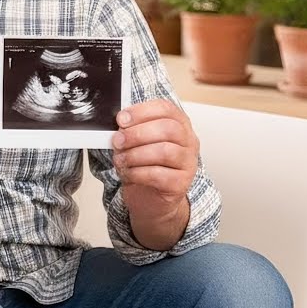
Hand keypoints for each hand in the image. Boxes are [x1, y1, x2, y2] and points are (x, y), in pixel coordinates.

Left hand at [111, 99, 198, 248]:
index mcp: (179, 124)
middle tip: (118, 141)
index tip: (121, 119)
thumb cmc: (146, 165)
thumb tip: (119, 124)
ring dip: (135, 154)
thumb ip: (132, 129)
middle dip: (137, 134)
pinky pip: (158, 175)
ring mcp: (188, 163)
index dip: (141, 111)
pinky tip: (128, 173)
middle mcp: (188, 141)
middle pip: (167, 129)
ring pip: (164, 151)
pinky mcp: (180, 183)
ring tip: (120, 159)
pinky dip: (137, 172)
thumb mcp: (139, 142)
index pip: (166, 109)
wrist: (152, 198)